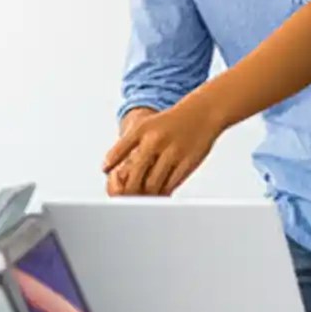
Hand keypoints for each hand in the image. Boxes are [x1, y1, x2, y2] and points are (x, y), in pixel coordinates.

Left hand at [102, 100, 222, 195]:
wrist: (202, 113)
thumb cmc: (170, 123)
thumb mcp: (146, 126)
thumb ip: (128, 146)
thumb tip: (113, 172)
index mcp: (143, 129)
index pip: (120, 150)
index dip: (111, 165)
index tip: (109, 173)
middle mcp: (156, 140)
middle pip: (135, 175)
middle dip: (128, 190)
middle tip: (125, 197)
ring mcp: (172, 152)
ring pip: (152, 185)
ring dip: (145, 195)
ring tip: (142, 197)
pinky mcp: (187, 163)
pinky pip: (170, 185)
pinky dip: (162, 193)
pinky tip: (158, 194)